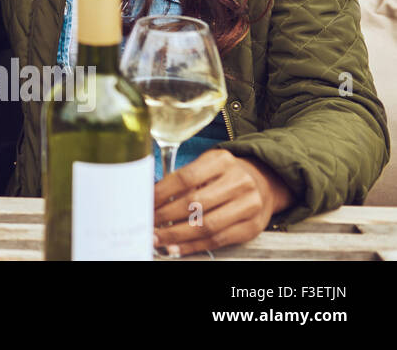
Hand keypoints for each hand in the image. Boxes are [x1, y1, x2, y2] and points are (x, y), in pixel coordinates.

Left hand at [153, 149, 292, 255]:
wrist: (264, 183)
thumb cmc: (225, 174)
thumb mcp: (208, 165)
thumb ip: (184, 178)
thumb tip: (152, 196)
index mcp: (222, 161)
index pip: (186, 177)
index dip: (162, 192)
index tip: (145, 203)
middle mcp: (239, 182)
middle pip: (195, 203)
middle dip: (166, 216)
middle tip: (147, 224)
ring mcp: (249, 205)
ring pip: (206, 225)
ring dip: (177, 235)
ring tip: (158, 239)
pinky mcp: (252, 227)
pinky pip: (218, 240)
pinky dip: (194, 246)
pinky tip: (177, 248)